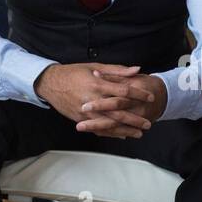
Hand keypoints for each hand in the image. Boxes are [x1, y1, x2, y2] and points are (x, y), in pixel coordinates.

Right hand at [33, 62, 150, 135]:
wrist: (51, 83)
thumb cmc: (73, 73)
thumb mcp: (95, 66)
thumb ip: (117, 70)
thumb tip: (136, 70)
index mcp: (97, 84)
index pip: (123, 90)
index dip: (139, 94)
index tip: (150, 97)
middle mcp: (93, 100)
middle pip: (119, 112)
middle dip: (135, 118)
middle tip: (148, 122)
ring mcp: (86, 112)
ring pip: (110, 124)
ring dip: (126, 130)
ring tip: (139, 133)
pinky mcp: (81, 119)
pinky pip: (98, 129)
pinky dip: (111, 133)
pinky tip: (122, 135)